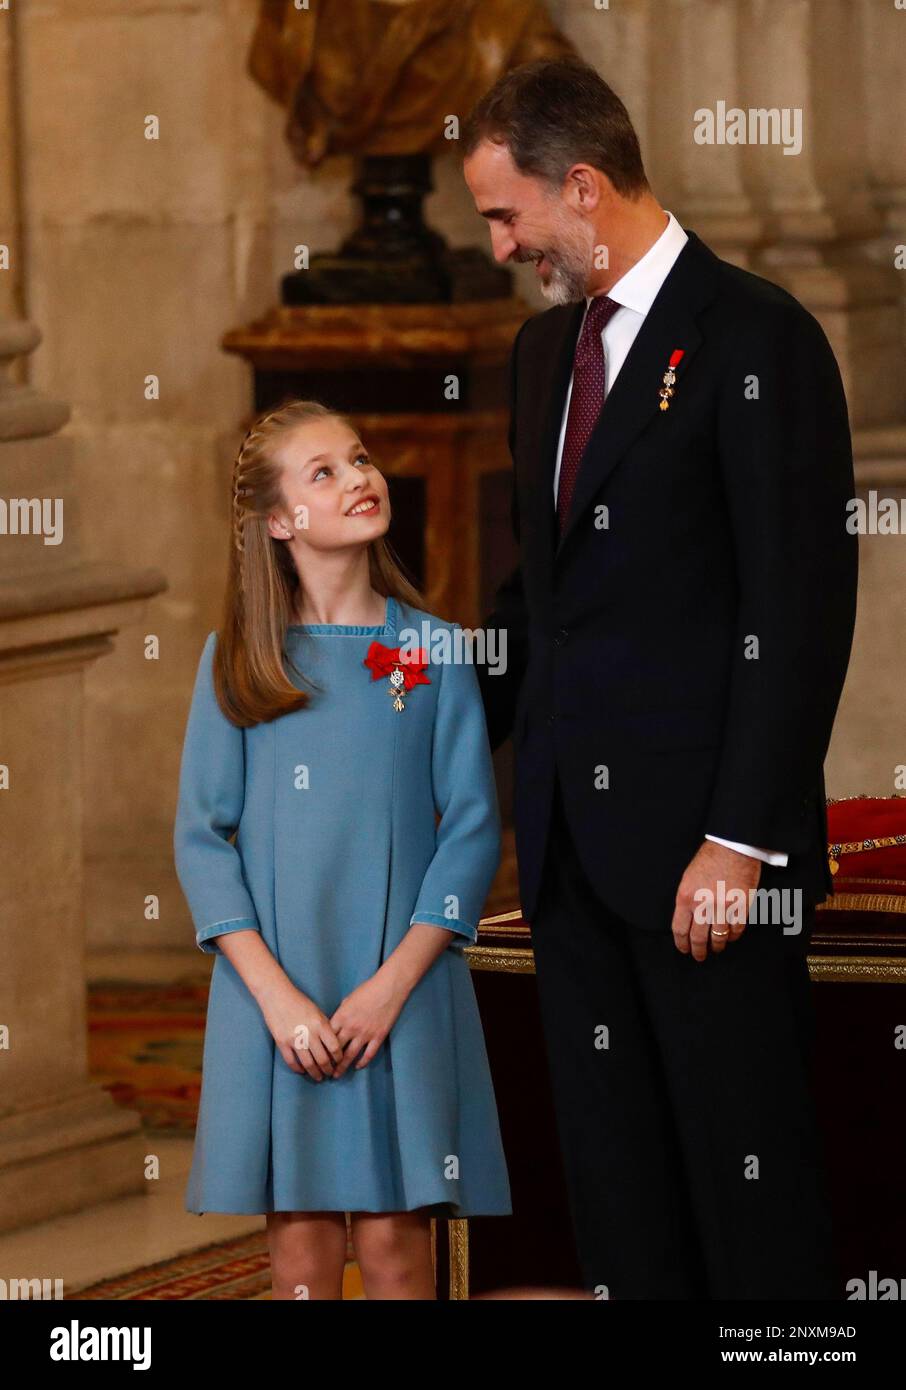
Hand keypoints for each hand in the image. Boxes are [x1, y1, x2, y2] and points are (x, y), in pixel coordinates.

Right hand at [258, 978, 342, 1080]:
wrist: (277, 995)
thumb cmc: (299, 1001)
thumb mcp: (317, 1011)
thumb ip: (325, 1027)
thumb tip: (332, 1045)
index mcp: (320, 1024)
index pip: (334, 1047)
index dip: (338, 1058)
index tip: (339, 1062)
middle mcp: (309, 1033)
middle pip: (322, 1059)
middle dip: (328, 1069)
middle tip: (330, 1074)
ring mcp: (294, 1039)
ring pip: (308, 1064)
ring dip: (315, 1073)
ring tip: (318, 1077)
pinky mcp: (281, 1042)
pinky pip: (291, 1061)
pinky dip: (297, 1069)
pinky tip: (302, 1071)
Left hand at [329, 967, 408, 1077]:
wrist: (388, 987)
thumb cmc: (368, 989)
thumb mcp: (348, 999)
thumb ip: (340, 1014)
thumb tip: (335, 1024)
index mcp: (341, 1017)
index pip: (326, 1037)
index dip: (320, 1048)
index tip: (316, 1056)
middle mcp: (351, 1028)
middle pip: (336, 1049)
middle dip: (328, 1062)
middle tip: (323, 1070)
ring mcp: (365, 1034)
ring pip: (350, 1055)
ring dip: (342, 1067)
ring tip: (336, 1075)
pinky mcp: (378, 1036)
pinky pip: (368, 1054)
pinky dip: (362, 1062)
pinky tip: (357, 1066)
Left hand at [671, 839, 761, 961]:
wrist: (733, 847)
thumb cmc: (710, 859)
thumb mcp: (688, 878)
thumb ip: (687, 900)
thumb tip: (689, 921)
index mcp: (686, 897)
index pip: (680, 929)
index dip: (682, 944)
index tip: (684, 949)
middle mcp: (703, 905)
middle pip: (698, 938)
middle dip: (698, 951)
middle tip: (700, 956)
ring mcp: (723, 908)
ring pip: (718, 937)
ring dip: (717, 946)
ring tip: (716, 948)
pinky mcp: (740, 908)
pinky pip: (736, 930)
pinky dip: (733, 936)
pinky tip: (730, 937)